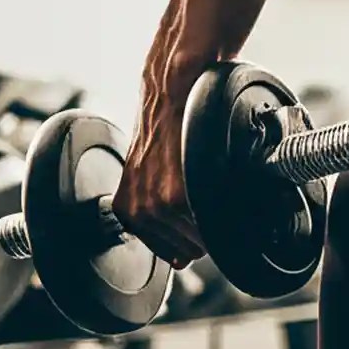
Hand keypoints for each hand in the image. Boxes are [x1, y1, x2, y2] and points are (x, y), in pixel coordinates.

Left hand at [113, 74, 205, 269]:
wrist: (171, 88)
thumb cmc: (167, 125)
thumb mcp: (150, 173)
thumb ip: (160, 217)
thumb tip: (183, 260)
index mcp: (128, 210)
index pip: (174, 253)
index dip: (193, 234)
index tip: (198, 206)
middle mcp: (137, 212)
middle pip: (190, 250)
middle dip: (204, 225)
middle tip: (203, 186)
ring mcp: (155, 207)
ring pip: (202, 240)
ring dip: (213, 213)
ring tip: (206, 176)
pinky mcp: (174, 197)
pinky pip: (208, 225)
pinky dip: (220, 205)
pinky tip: (213, 175)